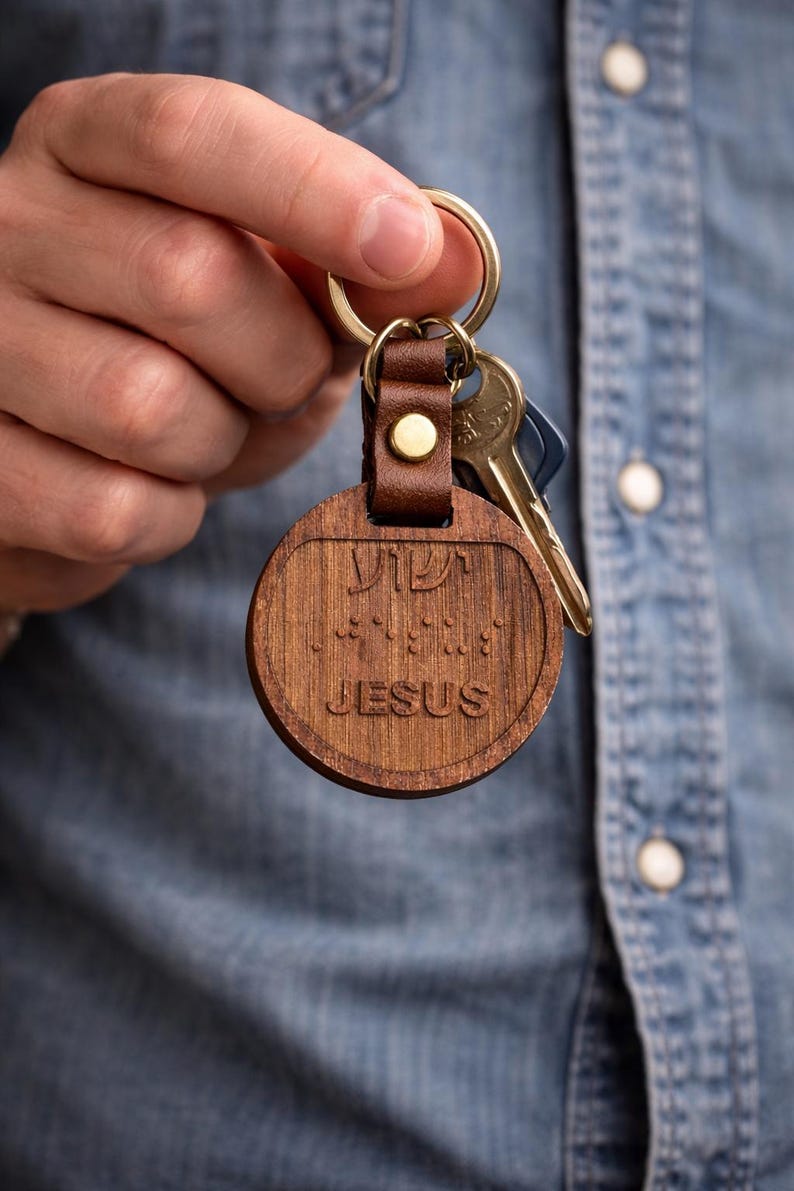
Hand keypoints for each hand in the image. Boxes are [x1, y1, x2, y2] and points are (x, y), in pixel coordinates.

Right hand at [0, 73, 479, 612]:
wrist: (60, 438)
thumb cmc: (180, 341)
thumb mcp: (267, 283)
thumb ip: (349, 266)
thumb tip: (449, 261)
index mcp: (84, 144)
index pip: (190, 133)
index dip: (314, 190)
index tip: (408, 250)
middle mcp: (6, 224)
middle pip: (187, 278)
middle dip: (280, 356)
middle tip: (283, 375)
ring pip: (147, 407)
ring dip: (223, 442)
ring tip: (207, 429)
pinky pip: (116, 510)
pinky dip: (172, 515)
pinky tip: (157, 486)